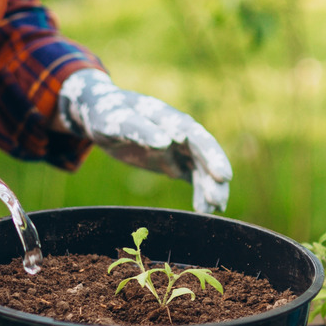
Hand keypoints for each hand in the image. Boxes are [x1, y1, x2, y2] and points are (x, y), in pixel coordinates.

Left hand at [58, 69, 231, 212]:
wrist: (101, 113)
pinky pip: (193, 178)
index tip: (223, 176)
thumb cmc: (108, 113)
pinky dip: (200, 192)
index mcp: (171, 120)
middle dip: (214, 179)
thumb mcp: (117, 121)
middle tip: (218, 202)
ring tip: (211, 212)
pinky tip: (204, 210)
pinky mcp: (173, 161)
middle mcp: (181, 134)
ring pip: (202, 169)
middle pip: (205, 156)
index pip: (198, 138)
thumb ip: (139, 130)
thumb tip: (165, 142)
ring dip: (209, 189)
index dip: (212, 156)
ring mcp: (179, 148)